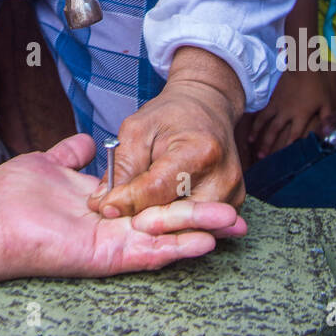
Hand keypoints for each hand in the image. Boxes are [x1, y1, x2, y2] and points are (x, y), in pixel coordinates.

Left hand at [0, 134, 246, 281]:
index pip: (151, 195)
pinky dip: (177, 249)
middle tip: (239, 213)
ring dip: (200, 231)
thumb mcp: (47, 162)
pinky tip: (205, 243)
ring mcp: (114, 244)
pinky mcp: (108, 257)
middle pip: (169, 220)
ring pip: (167, 238)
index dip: (178, 190)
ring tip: (235, 224)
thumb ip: (69, 154)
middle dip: (205, 217)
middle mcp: (115, 226)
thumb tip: (85, 143)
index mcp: (104, 205)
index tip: (206, 175)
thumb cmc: (12, 194)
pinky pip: (149, 255)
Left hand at [86, 49, 245, 217]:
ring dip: (159, 226)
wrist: (207, 108)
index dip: (129, 200)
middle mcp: (222, 177)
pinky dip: (175, 224)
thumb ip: (122, 167)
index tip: (105, 206)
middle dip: (143, 221)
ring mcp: (231, 195)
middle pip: (177, 216)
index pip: (159, 188)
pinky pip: (198, 226)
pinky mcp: (232, 205)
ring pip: (187, 227)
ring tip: (135, 215)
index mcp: (200, 150)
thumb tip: (103, 202)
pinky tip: (157, 214)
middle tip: (117, 216)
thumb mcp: (138, 129)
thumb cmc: (172, 116)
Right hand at [247, 67, 335, 158]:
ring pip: (264, 121)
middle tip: (261, 157)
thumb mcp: (327, 103)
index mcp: (301, 115)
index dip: (289, 147)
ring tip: (250, 143)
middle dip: (267, 145)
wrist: (304, 65)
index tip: (284, 159)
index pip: (295, 135)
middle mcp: (287, 112)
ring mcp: (278, 104)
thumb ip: (327, 120)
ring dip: (257, 132)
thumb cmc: (318, 85)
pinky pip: (262, 111)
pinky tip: (251, 125)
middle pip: (275, 131)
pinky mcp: (273, 97)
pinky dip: (256, 119)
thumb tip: (329, 136)